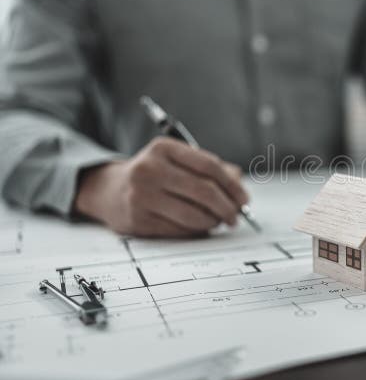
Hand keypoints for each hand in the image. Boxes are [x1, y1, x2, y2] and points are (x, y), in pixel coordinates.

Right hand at [74, 137, 249, 237]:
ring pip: (193, 215)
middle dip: (227, 207)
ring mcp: (142, 196)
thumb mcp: (176, 160)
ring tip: (218, 220)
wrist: (108, 190)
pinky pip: (179, 229)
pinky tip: (200, 226)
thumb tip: (239, 183)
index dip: (232, 185)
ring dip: (213, 221)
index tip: (244, 198)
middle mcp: (150, 170)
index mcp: (164, 148)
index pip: (209, 166)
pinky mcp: (138, 220)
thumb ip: (209, 168)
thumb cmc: (153, 174)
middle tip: (236, 215)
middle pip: (204, 191)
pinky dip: (196, 230)